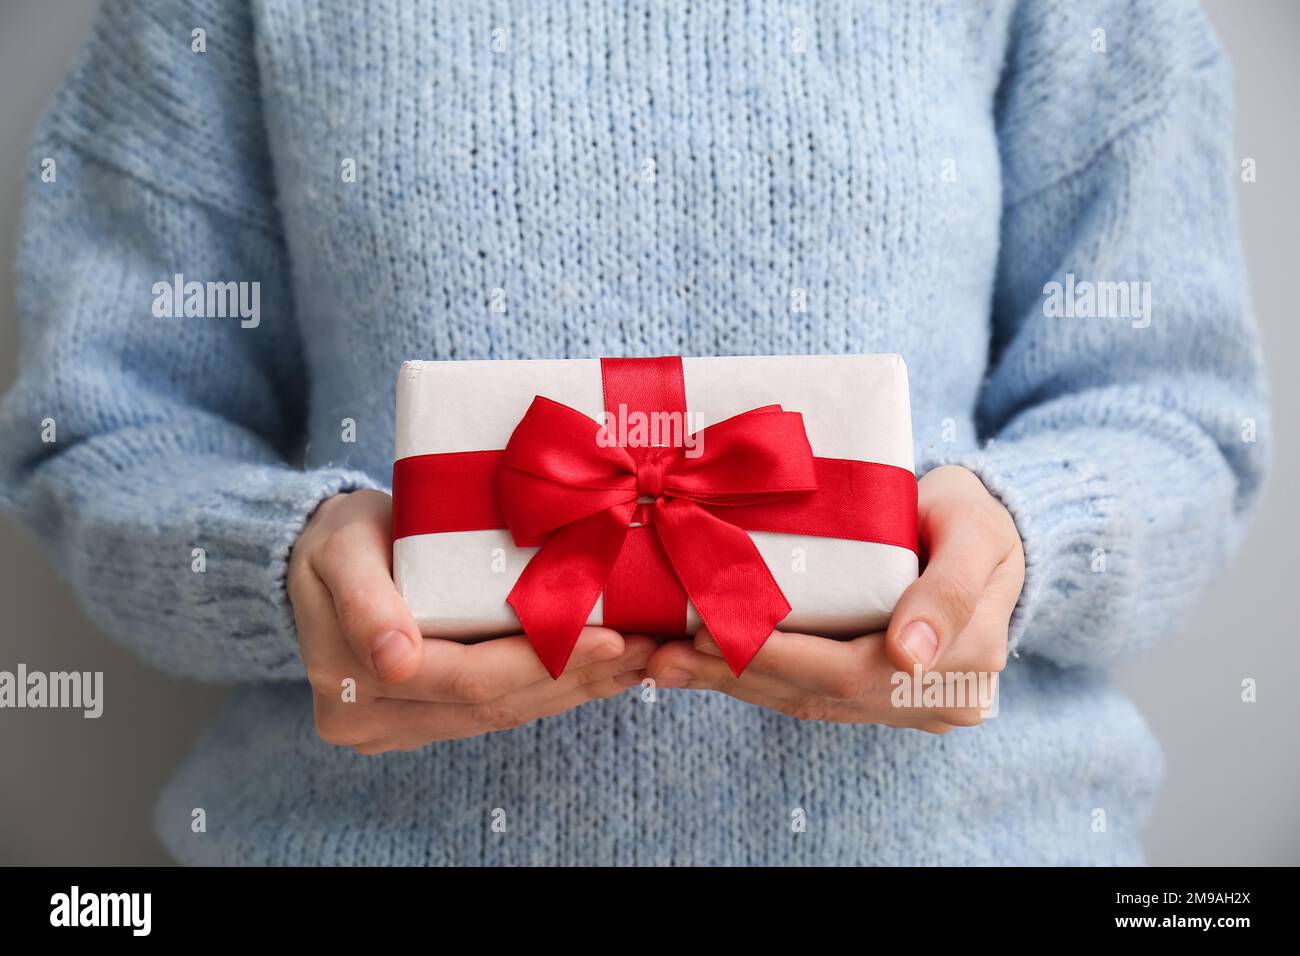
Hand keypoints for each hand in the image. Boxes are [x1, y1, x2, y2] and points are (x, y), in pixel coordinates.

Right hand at [288, 489, 652, 753]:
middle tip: (648, 649)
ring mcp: (400, 728)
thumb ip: (365, 599)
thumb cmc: (338, 537)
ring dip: (576, 690)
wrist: (319, 554)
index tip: (611, 639)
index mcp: (352, 683)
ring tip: (640, 661)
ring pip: (504, 714)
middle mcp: (374, 722)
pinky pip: (497, 710)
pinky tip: (600, 672)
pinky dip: (552, 689)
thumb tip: (396, 662)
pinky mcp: (426, 720)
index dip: (542, 663)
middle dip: (576, 678)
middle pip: (494, 705)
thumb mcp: (341, 548)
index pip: (468, 681)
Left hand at [645, 465, 1024, 732]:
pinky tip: (698, 666)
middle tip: (662, 654)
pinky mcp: (872, 696)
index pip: (849, 673)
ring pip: (802, 701)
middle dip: (734, 674)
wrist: (986, 530)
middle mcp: (931, 700)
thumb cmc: (976, 516)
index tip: (712, 636)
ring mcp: (900, 704)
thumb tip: (909, 656)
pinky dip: (749, 679)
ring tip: (662, 664)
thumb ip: (949, 590)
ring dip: (730, 684)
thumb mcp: (974, 532)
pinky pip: (804, 694)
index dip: (776, 659)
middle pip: (816, 695)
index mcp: (961, 665)